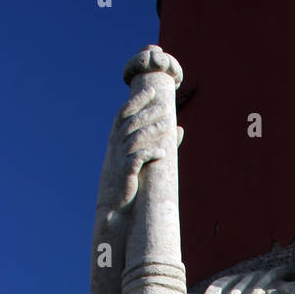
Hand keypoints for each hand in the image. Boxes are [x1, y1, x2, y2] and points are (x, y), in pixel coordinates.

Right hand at [103, 88, 183, 213]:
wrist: (113, 203)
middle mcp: (115, 145)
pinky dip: (150, 154)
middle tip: (165, 106)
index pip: (124, 113)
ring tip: (169, 126)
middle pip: (132, 122)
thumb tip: (181, 128)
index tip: (151, 90)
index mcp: (115, 138)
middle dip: (148, 112)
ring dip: (152, 130)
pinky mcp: (126, 172)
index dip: (137, 100)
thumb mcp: (138, 156)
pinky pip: (138, 159)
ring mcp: (119, 158)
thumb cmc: (127, 177)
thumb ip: (159, 140)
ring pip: (136, 138)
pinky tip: (162, 153)